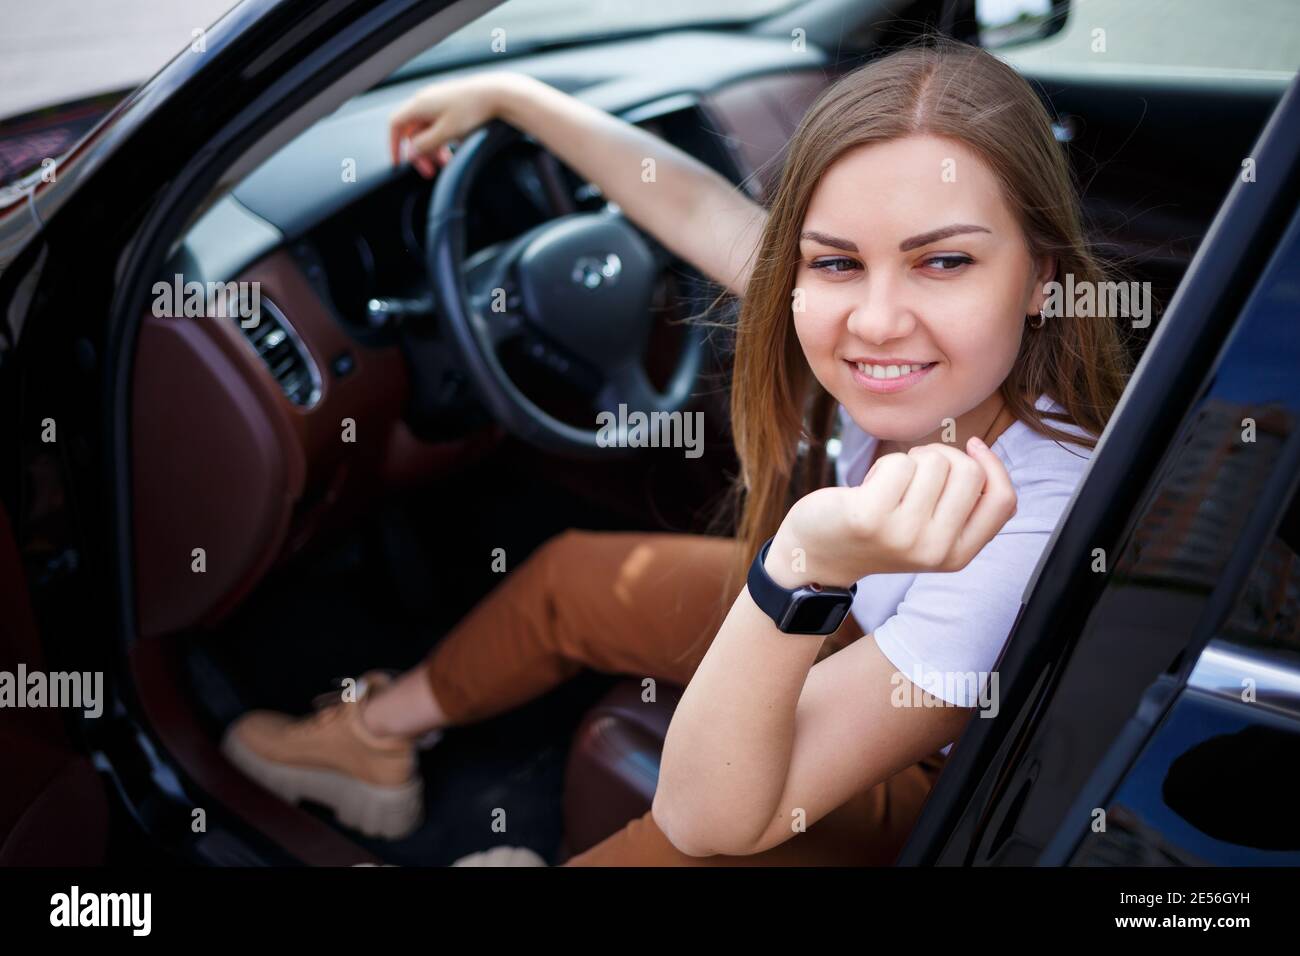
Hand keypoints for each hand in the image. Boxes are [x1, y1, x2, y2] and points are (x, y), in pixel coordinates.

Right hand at [388, 71, 531, 177]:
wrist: (498, 93)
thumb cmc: (473, 110)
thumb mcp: (446, 132)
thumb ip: (426, 144)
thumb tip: (411, 152)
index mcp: (420, 104)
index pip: (395, 125)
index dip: (394, 145)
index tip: (399, 163)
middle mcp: (426, 100)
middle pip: (413, 131)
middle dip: (420, 153)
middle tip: (430, 171)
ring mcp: (439, 101)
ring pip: (427, 130)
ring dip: (433, 149)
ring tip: (446, 163)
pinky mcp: (452, 104)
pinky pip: (439, 125)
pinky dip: (443, 140)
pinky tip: (454, 150)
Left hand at [765, 437, 1016, 588]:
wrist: (818, 554)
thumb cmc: (879, 530)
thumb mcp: (930, 531)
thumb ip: (962, 505)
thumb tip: (982, 452)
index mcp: (957, 556)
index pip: (1003, 501)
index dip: (994, 466)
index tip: (973, 446)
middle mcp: (934, 551)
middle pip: (969, 472)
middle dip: (942, 457)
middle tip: (914, 472)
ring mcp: (902, 536)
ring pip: (934, 461)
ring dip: (909, 461)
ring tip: (887, 486)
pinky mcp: (869, 517)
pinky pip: (898, 462)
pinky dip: (883, 465)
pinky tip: (868, 488)